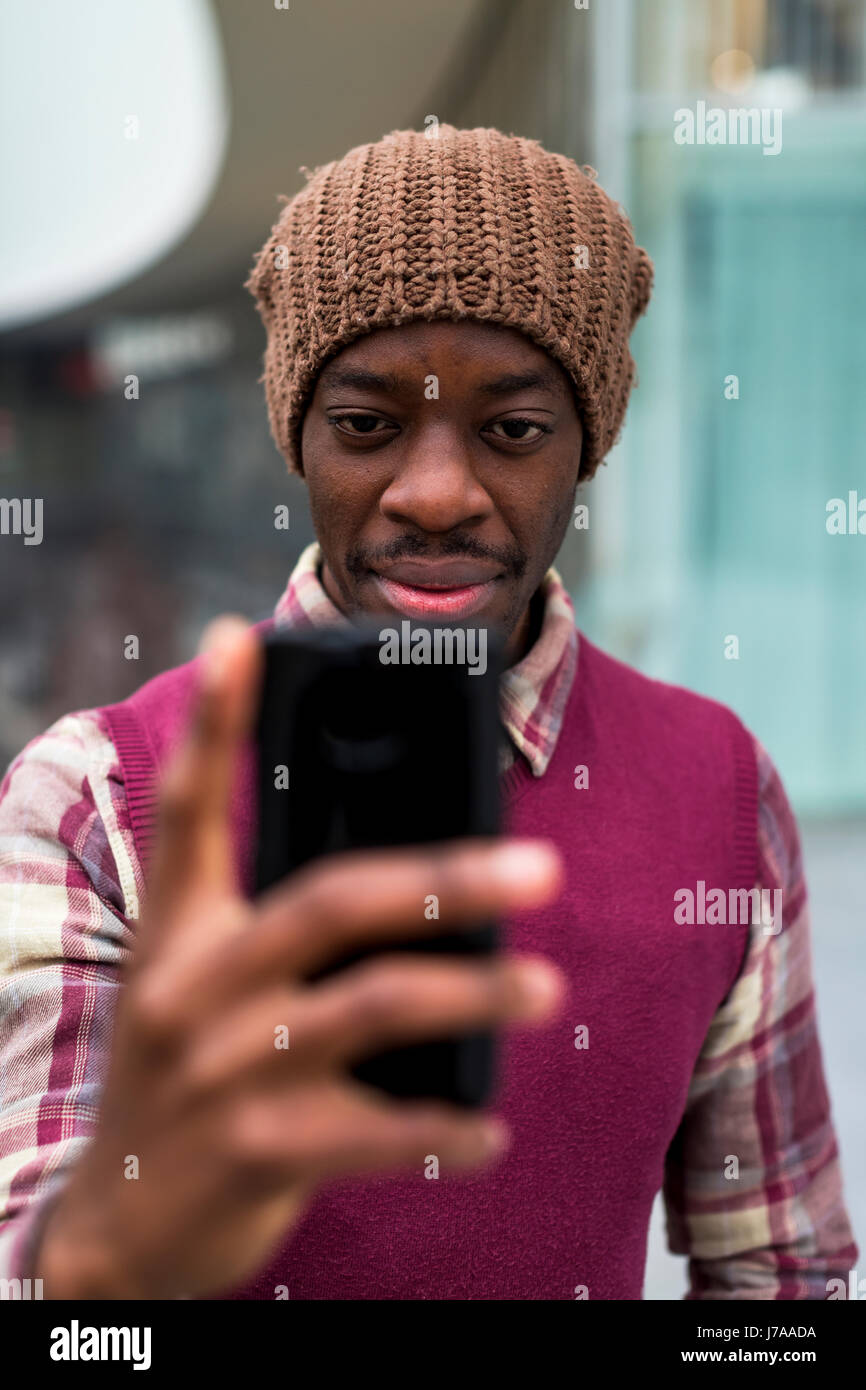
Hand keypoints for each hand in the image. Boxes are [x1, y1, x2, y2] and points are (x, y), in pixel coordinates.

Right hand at [36, 617, 564, 1298]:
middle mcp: (192, 988)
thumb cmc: (184, 1076)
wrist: (119, 1222)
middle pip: (333, 901)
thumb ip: (276, 933)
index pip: (188, 809)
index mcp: (178, 931)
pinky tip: (489, 1127)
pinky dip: (446, 1125)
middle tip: (540, 872)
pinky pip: (381, 1129)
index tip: (236, 635)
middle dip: (445, 880)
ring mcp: (224, 1070)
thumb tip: (416, 884)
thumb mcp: (199, 988)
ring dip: (477, 994)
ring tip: (545, 988)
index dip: (211, 722)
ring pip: (377, 1006)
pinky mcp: (260, 1151)